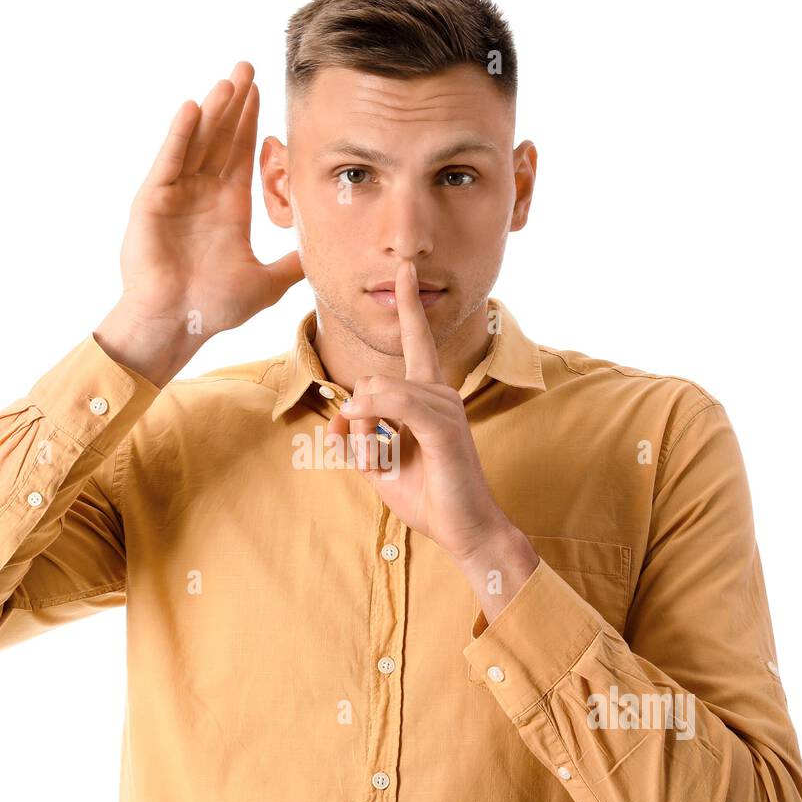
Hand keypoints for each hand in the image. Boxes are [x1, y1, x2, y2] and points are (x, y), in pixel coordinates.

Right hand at [106, 62, 304, 353]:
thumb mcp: (267, 283)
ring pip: (196, 142)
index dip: (251, 121)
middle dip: (234, 103)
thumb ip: (294, 264)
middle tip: (248, 66)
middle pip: (220, 137)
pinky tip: (192, 108)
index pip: (242, 152)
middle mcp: (201, 193)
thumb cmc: (213, 308)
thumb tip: (325, 253)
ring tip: (229, 80)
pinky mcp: (153, 201)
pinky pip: (169, 161)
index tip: (263, 90)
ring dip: (211, 110)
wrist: (176, 325)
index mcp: (228, 205)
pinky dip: (179, 135)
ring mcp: (176, 194)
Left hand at [327, 260, 520, 566]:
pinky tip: (368, 441)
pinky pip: (397, 405)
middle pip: (371, 383)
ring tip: (379, 466)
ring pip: (377, 393)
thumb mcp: (380, 466)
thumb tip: (336, 419)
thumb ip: (356, 439)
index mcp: (428, 399)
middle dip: (354, 424)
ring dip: (361, 435)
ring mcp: (445, 408)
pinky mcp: (444, 427)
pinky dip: (373, 420)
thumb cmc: (429, 498)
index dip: (409, 306)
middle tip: (365, 460)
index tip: (405, 271)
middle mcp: (440, 394)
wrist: (465, 531)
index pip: (418, 341)